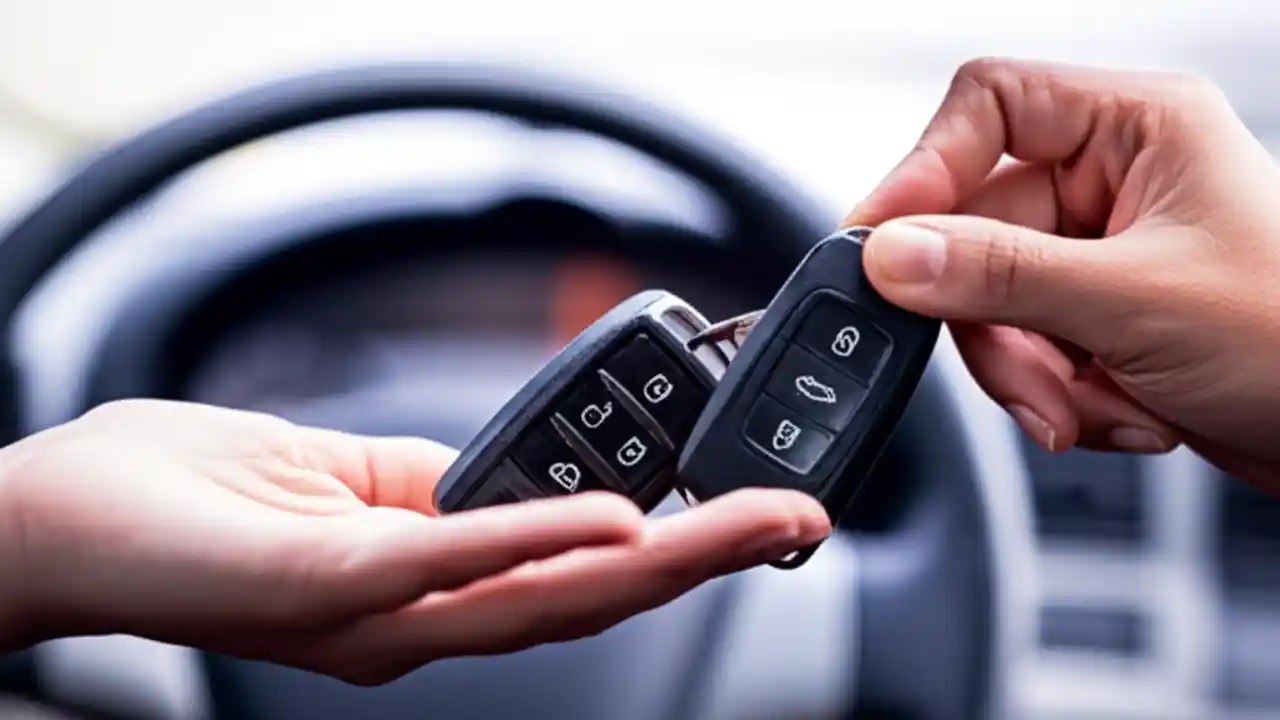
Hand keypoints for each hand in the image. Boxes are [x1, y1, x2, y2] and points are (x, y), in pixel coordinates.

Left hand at [0, 400, 829, 684]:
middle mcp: (411, 620)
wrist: (48, 526)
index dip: (668, 546)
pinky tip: (614, 520)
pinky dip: (538, 540)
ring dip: (661, 558)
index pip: (569, 569)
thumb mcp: (337, 481)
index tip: (743, 509)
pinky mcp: (324, 592)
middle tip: (797, 525)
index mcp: (422, 585)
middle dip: (706, 561)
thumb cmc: (177, 498)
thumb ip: (436, 492)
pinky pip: (445, 564)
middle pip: (584, 594)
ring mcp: (373, 615)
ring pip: (544, 595)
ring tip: (748, 526)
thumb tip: (516, 478)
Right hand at [846, 58, 1279, 489]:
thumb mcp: (1135, 300)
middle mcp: (1113, 180)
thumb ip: (999, 273)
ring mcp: (1101, 253)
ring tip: (1087, 407)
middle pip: (974, 227)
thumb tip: (891, 255)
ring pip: (991, 301)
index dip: (923, 171)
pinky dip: (1058, 392)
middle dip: (998, 322)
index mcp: (1136, 128)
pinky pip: (1025, 346)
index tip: (881, 244)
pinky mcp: (1099, 318)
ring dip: (1030, 371)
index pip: (987, 108)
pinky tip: (1119, 412)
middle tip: (1025, 374)